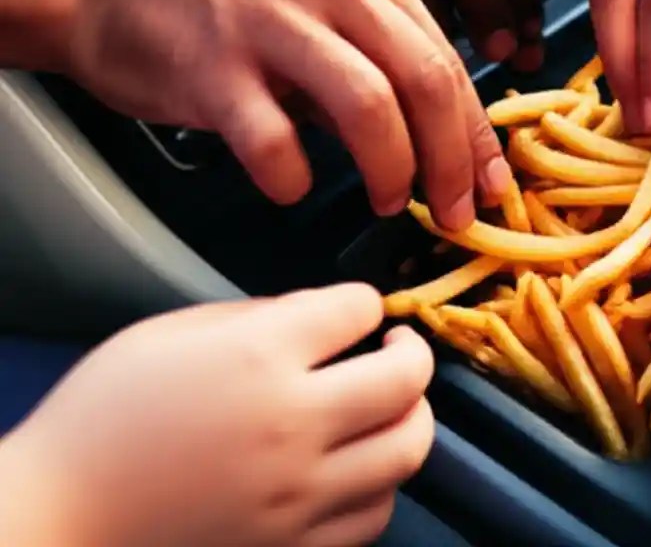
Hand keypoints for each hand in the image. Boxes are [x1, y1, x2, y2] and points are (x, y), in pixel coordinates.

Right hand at [0, 284, 432, 546]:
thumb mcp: (170, 334)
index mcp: (258, 357)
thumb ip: (257, 316)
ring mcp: (299, 494)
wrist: (62, 517)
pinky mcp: (295, 546)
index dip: (362, 302)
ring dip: (410, 418)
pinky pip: (375, 512)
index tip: (355, 310)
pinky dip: (379, 482)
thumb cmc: (104, 417)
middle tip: (399, 348)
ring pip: (407, 450)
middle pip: (406, 380)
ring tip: (390, 406)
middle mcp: (292, 425)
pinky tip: (359, 465)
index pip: (356, 309)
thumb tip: (322, 317)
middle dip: (414, 354)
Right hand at [27, 0, 509, 227]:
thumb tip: (443, 135)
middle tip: (457, 212)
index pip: (444, 54)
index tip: (490, 183)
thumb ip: (373, 53)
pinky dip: (294, 179)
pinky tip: (291, 187)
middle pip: (425, 79)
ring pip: (371, 106)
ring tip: (389, 202)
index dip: (475, 131)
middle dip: (454, 161)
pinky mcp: (210, 64)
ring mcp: (266, 17)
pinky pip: (276, 141)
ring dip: (393, 171)